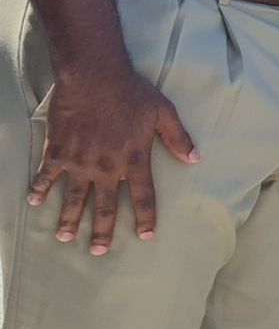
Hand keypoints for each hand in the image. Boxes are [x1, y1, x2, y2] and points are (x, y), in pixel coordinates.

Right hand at [31, 60, 196, 254]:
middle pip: (106, 207)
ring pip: (74, 199)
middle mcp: (107, 167)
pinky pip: (45, 176)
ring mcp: (80, 162)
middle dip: (102, 231)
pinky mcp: (58, 152)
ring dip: (69, 219)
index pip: (143, 197)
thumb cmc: (132, 92)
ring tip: (65, 238)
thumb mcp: (163, 112)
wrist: (94, 76)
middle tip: (99, 252)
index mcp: (135, 160)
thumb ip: (178, 138)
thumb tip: (195, 159)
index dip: (145, 218)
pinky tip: (33, 202)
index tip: (145, 235)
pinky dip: (38, 189)